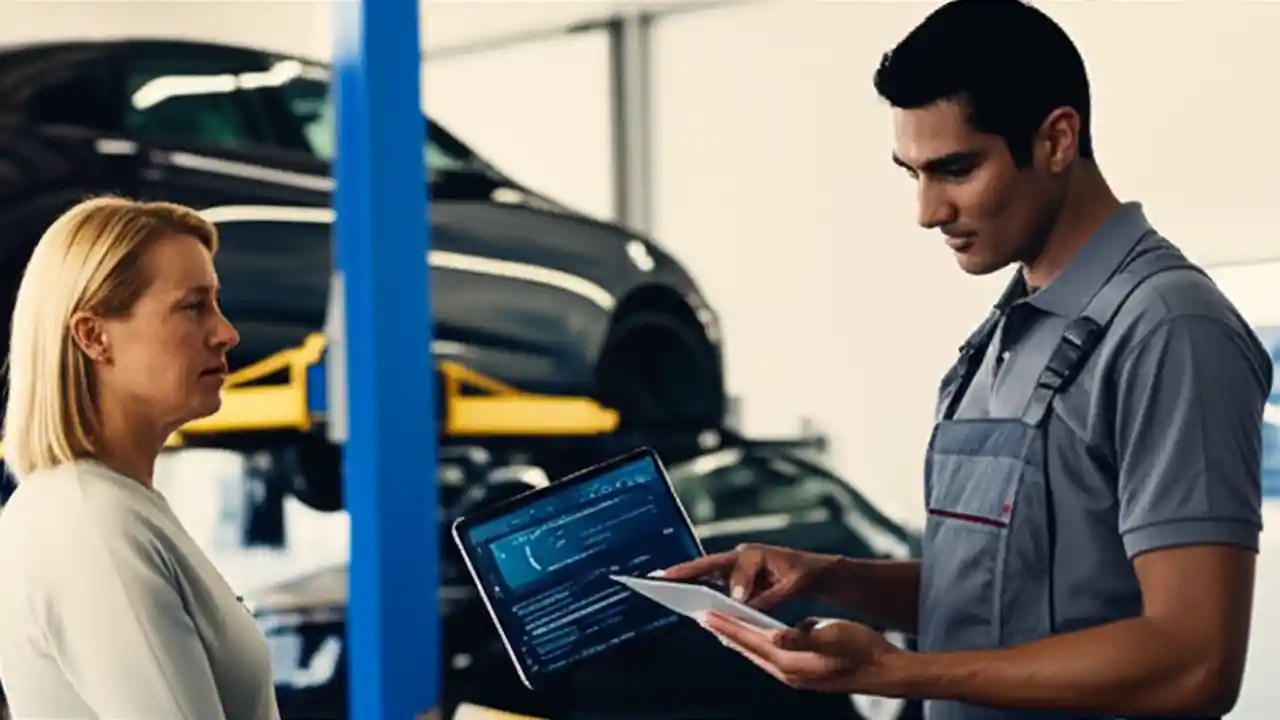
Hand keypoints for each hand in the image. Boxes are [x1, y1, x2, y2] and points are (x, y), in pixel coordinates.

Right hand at [658, 543, 839, 609]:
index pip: (741, 569)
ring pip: (704, 573)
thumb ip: (770, 598)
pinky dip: (696, 589)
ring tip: (662, 588)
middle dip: (684, 571)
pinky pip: (709, 583)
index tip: (735, 600)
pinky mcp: (731, 578)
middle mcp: (739, 556)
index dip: (738, 585)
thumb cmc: (803, 574)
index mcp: (755, 554)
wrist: (810, 570)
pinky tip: (684, 602)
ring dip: (685, 580)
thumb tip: (746, 610)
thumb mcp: (792, 586)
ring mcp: (733, 566)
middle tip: (661, 578)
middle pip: (707, 564)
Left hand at [700, 612, 902, 694]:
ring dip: (737, 640)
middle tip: (701, 617)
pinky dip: (754, 646)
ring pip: (756, 655)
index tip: (705, 615)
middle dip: (724, 633)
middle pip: (747, 650)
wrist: (884, 671)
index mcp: (792, 662)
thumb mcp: (834, 634)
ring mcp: (794, 676)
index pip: (750, 640)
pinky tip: (752, 638)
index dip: (727, 626)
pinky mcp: (801, 674)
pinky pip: (768, 658)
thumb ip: (802, 636)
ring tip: (719, 626)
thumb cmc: (862, 649)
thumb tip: (774, 635)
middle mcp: (788, 673)